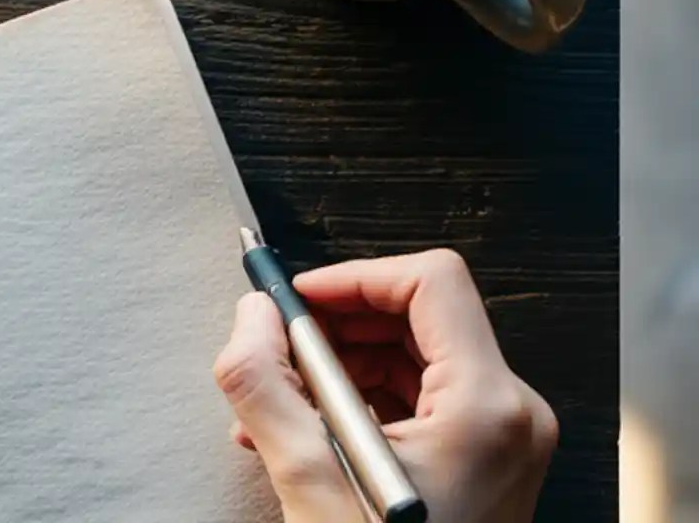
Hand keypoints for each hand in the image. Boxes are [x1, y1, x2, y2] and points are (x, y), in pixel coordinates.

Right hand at [213, 249, 556, 522]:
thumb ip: (265, 385)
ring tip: (276, 403)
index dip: (354, 277)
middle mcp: (510, 414)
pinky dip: (358, 401)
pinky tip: (304, 431)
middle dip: (335, 328)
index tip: (299, 299)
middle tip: (276, 348)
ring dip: (338, 367)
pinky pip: (419, 399)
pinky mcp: (484, 461)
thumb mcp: (308, 483)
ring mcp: (502, 439)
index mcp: (487, 406)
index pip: (430, 283)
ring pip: (414, 358)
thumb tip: (252, 317)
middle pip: (419, 318)